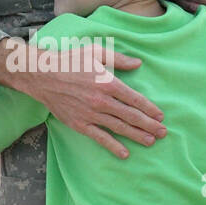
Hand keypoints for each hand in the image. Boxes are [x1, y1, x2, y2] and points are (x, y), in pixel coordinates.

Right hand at [25, 44, 165, 159]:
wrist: (42, 75)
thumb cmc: (70, 61)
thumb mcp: (95, 52)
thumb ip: (119, 59)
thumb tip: (138, 63)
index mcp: (107, 82)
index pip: (134, 99)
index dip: (150, 109)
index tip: (161, 116)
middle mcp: (101, 101)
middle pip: (131, 116)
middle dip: (149, 125)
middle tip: (163, 133)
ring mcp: (90, 114)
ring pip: (119, 128)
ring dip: (137, 136)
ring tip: (151, 141)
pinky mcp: (79, 124)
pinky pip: (99, 137)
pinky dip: (113, 146)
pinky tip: (125, 153)